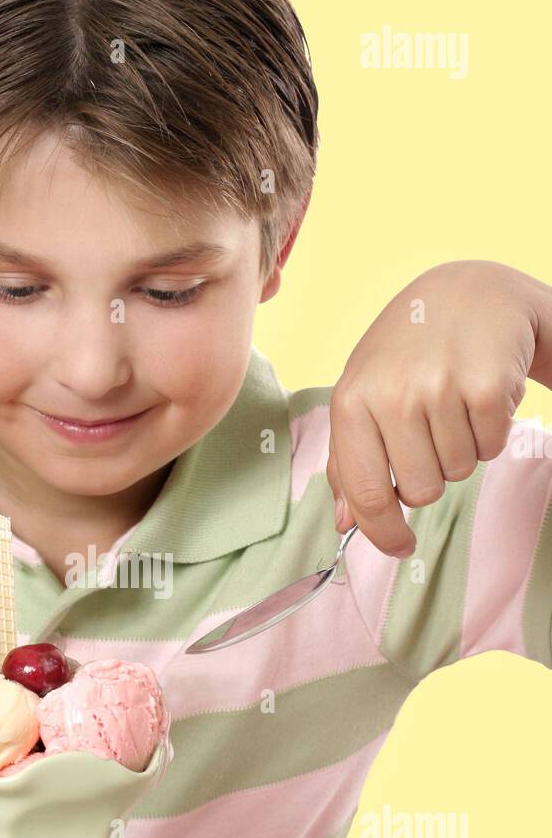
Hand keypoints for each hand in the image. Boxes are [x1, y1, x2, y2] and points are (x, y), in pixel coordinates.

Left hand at [326, 260, 551, 556]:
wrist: (470, 291)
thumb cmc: (408, 351)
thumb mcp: (364, 393)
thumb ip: (350, 460)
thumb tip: (345, 523)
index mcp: (352, 401)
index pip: (365, 491)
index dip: (383, 531)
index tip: (399, 546)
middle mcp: (393, 395)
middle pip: (420, 491)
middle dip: (430, 472)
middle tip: (431, 429)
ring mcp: (440, 388)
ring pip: (458, 472)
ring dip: (461, 448)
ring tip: (454, 404)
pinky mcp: (487, 386)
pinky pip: (492, 447)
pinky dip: (490, 431)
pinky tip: (479, 394)